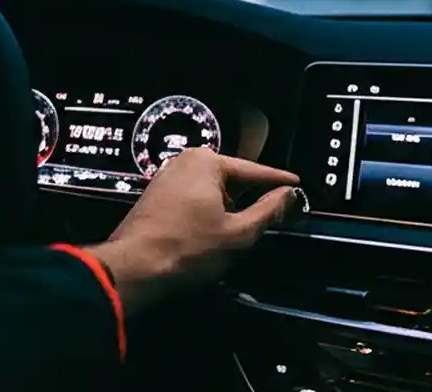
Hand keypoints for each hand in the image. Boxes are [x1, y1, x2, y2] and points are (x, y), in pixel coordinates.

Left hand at [85, 148, 299, 314]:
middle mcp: (185, 161)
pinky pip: (194, 198)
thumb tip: (292, 195)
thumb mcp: (238, 233)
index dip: (280, 183)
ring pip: (213, 190)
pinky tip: (218, 231)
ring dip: (231, 208)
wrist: (132, 269)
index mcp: (207, 161)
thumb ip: (269, 210)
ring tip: (248, 228)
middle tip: (278, 213)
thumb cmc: (187, 249)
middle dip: (254, 196)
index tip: (299, 187)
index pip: (255, 171)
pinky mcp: (157, 196)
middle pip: (233, 179)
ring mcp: (167, 177)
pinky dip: (211, 211)